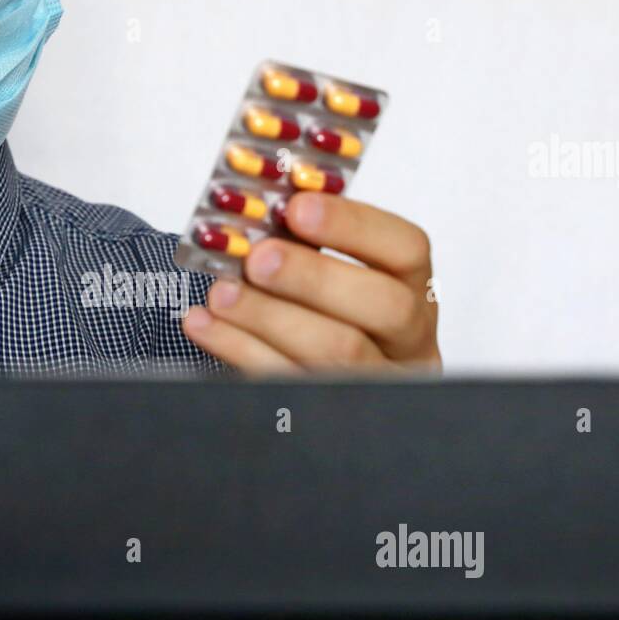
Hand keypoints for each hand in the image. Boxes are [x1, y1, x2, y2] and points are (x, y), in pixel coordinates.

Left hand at [181, 192, 441, 373]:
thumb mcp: (326, 278)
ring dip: (270, 315)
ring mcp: (378, 385)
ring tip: (222, 291)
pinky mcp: (332, 416)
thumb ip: (304, 242)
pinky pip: (287, 384)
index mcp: (414, 291)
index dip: (353, 224)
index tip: (297, 206)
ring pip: (337, 353)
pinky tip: (204, 324)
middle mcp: (408, 341)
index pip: (407, 250)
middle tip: (257, 258)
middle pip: (384, 307)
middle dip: (314, 277)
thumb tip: (258, 202)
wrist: (316, 398)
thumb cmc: (321, 320)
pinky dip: (239, 349)